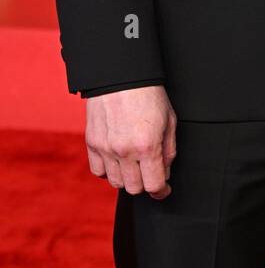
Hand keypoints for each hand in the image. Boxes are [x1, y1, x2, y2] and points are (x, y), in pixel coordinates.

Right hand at [85, 85, 175, 199]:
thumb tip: (165, 173)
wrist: (121, 76)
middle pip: (134, 188)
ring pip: (115, 182)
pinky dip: (108, 170)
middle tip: (149, 172)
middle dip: (145, 183)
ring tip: (133, 165)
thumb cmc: (149, 95)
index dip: (162, 191)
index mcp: (147, 146)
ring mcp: (105, 148)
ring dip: (127, 178)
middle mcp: (124, 151)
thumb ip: (168, 151)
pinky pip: (98, 171)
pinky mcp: (92, 143)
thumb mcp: (169, 121)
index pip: (154, 185)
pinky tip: (117, 160)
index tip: (164, 189)